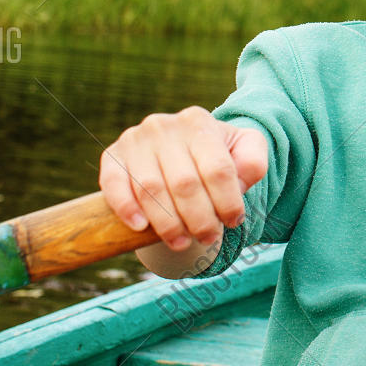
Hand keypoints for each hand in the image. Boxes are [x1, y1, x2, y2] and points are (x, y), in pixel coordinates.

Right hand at [98, 107, 268, 252]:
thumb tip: (241, 183)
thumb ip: (253, 161)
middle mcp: (164, 126)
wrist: (179, 146)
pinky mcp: (112, 155)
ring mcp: (135, 140)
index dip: (228, 202)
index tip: (233, 223)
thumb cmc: (214, 153)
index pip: (217, 169)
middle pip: (184, 183)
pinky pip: (113, 184)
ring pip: (151, 189)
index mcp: (198, 122)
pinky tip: (140, 228)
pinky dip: (126, 208)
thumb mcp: (243, 148)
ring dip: (167, 224)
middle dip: (200, 220)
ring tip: (182, 243)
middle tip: (208, 239)